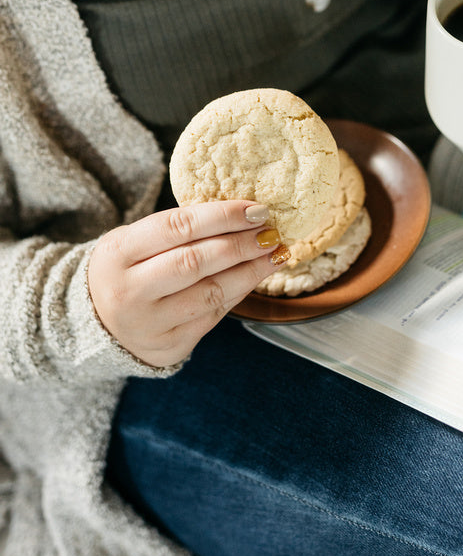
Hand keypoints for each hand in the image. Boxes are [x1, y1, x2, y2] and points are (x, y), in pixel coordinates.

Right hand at [87, 201, 288, 366]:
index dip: (222, 216)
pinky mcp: (169, 345)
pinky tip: (254, 276)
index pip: (177, 227)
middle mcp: (129, 291)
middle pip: (196, 261)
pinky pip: (213, 315)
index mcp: (117, 253)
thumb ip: (176, 230)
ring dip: (250, 271)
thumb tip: (241, 214)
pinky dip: (239, 293)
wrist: (95, 323)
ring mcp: (149, 324)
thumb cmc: (125, 270)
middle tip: (270, 231)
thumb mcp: (132, 241)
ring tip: (273, 254)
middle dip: (241, 244)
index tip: (256, 210)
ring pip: (211, 292)